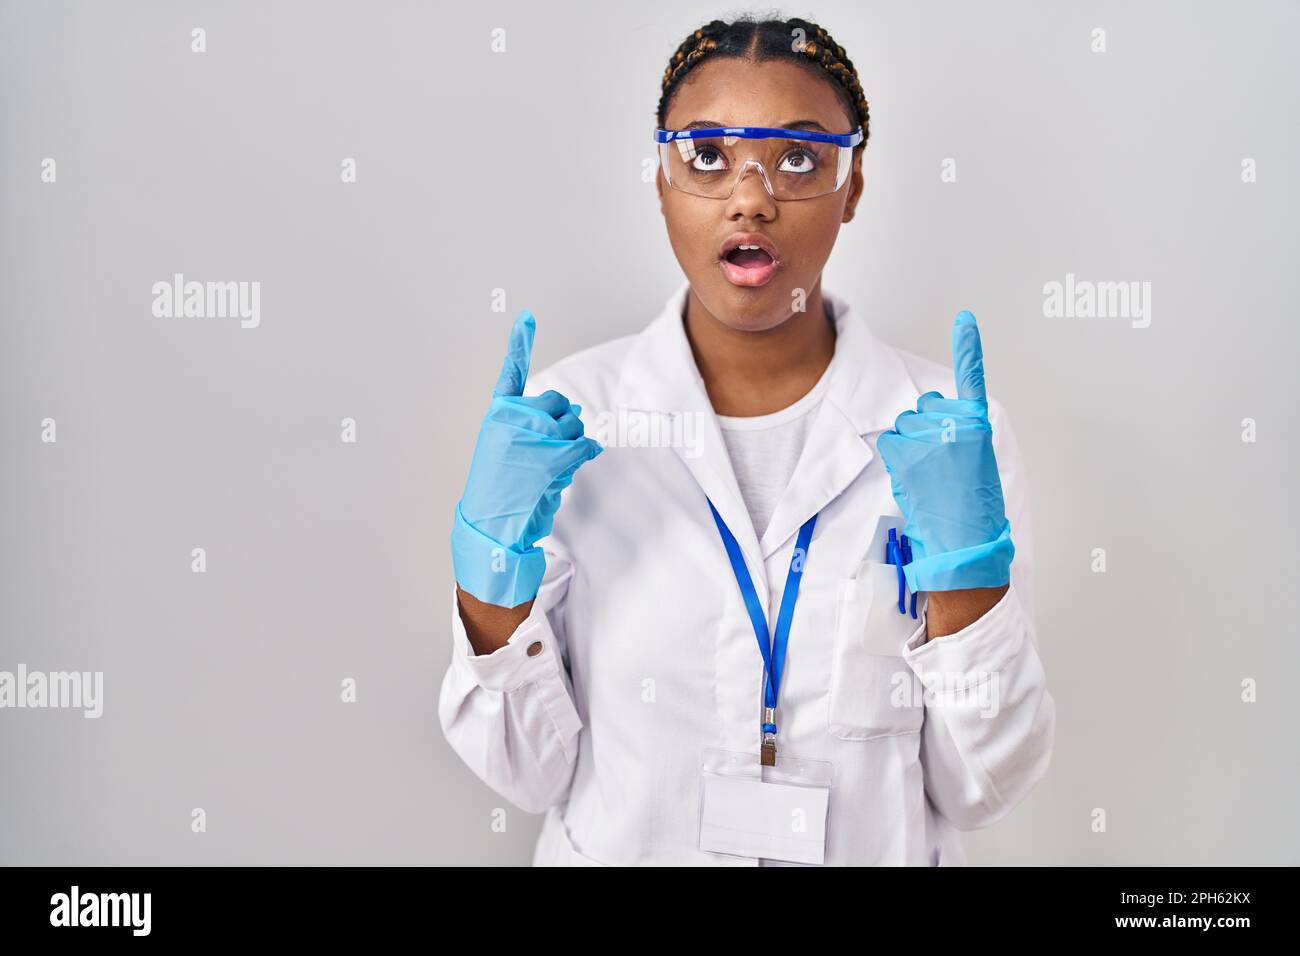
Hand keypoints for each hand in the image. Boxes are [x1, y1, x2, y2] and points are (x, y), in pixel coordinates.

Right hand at [450, 311, 602, 606]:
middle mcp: (511, 418)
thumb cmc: (503, 493)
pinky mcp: (550, 454)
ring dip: (572, 447)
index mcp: (498, 414)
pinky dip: (585, 454)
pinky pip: (583, 445)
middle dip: (564, 427)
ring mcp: (530, 434)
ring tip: (548, 470)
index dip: (520, 343)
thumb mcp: (508, 451)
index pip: (512, 371)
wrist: (492, 527)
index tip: (526, 317)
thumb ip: (535, 428)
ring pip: (574, 425)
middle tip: (546, 456)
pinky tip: (566, 469)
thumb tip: (579, 416)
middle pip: (559, 404)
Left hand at [876, 310, 1013, 593]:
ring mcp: (928, 438)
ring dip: (906, 447)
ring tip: (925, 480)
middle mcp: (954, 425)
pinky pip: (894, 437)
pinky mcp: (906, 456)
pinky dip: (895, 446)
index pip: (969, 381)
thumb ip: (960, 441)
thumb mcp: (979, 469)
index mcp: (977, 427)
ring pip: (903, 428)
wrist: (966, 546)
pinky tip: (909, 447)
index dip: (968, 350)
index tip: (966, 320)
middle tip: (936, 467)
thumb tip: (935, 436)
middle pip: (923, 410)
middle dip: (923, 432)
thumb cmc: (974, 515)